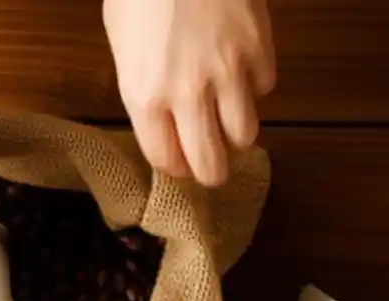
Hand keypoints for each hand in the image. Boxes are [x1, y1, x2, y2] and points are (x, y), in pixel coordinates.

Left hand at [103, 0, 275, 185]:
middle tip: (213, 163)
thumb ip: (143, 87)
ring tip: (228, 116)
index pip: (167, 160)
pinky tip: (242, 68)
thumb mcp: (122, 41)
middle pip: (212, 165)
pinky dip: (256, 84)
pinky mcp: (258, 49)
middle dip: (213, 171)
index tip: (180, 162)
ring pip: (246, 135)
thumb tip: (162, 121)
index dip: (176, 166)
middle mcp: (187, 94)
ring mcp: (227, 73)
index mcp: (144, 95)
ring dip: (237, 131)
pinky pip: (265, 87)